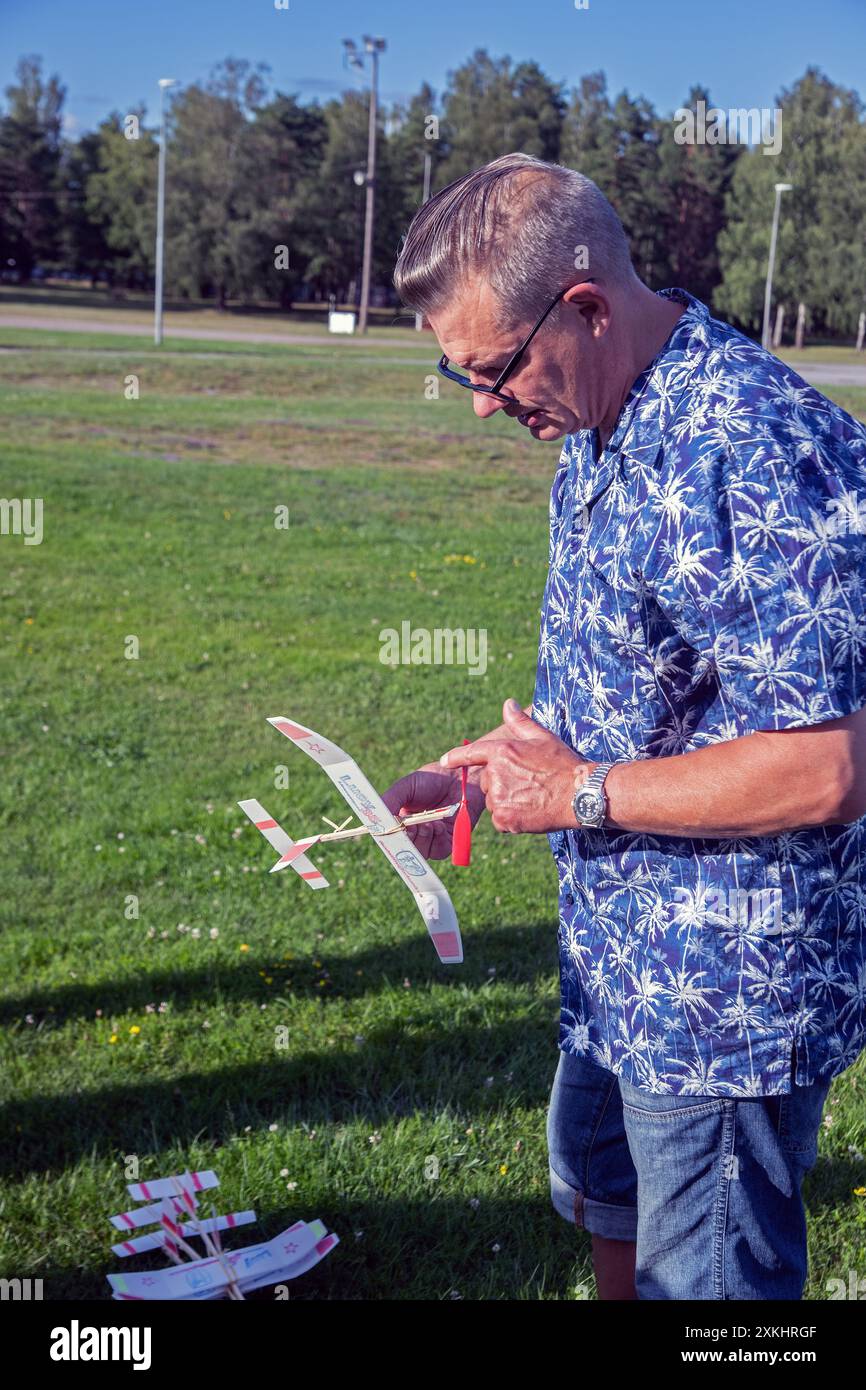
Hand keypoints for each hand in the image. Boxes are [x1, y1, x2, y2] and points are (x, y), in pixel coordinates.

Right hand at [380, 762, 486, 859]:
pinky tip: (438, 825)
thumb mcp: (405, 786)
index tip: (390, 831)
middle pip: (404, 848)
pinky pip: (438, 851)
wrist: (459, 777)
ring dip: (422, 838)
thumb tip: (375, 821)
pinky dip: (437, 839)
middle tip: (410, 826)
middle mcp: (416, 832)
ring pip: (420, 852)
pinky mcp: (449, 841)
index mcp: (401, 821)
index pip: (390, 837)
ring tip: (426, 823)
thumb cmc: (432, 779)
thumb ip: (390, 801)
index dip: (389, 838)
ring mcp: (432, 838)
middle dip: (406, 839)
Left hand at [438, 698, 585, 833]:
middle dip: (501, 784)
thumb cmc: (563, 764)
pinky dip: (511, 819)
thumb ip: (519, 722)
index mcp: (502, 751)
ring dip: (506, 803)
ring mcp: (498, 798)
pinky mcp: (504, 819)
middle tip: (528, 784)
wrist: (579, 795)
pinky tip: (530, 812)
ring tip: (532, 799)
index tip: (444, 761)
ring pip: (494, 802)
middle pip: (486, 782)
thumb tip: (507, 703)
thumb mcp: (542, 737)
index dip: (455, 757)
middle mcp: (495, 774)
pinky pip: (500, 820)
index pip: (470, 753)